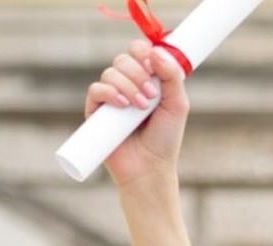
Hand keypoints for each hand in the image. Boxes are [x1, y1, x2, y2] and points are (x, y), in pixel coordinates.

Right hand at [84, 39, 189, 187]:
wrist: (150, 168)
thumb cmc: (165, 140)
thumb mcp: (177, 105)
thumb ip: (172, 76)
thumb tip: (156, 51)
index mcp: (146, 79)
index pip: (139, 51)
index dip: (143, 52)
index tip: (153, 67)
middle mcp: (127, 85)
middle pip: (123, 58)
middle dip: (138, 73)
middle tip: (151, 97)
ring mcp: (110, 98)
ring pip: (110, 73)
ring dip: (127, 85)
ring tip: (141, 108)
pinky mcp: (96, 112)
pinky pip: (96, 90)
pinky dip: (108, 92)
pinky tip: (121, 104)